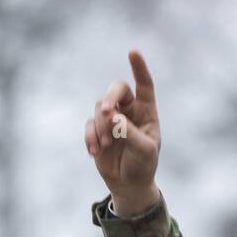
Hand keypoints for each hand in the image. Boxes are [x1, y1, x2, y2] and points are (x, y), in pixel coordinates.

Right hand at [85, 49, 160, 215]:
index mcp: (146, 111)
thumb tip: (112, 116)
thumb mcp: (144, 151)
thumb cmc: (143, 165)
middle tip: (107, 112)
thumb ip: (130, 133)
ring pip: (100, 108)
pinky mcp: (97, 130)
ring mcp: (111, 119)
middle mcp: (129, 110)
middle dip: (110, 98)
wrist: (129, 184)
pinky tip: (94, 152)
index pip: (144, 84)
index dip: (139, 68)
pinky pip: (89, 125)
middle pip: (116, 90)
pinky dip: (90, 137)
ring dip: (101, 126)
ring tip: (105, 145)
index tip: (132, 52)